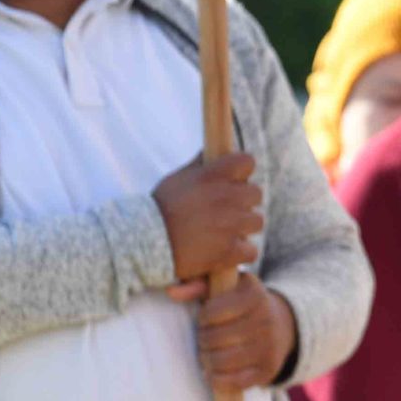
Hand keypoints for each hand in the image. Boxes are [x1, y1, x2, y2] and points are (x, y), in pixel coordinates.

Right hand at [153, 152, 262, 281]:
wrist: (143, 242)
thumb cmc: (160, 207)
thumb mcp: (177, 178)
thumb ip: (199, 164)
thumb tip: (213, 148)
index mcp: (213, 175)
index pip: (247, 161)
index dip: (241, 171)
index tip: (234, 179)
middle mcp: (226, 197)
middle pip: (256, 193)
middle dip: (244, 201)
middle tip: (227, 209)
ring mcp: (230, 225)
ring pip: (256, 222)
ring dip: (244, 227)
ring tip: (225, 231)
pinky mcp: (228, 251)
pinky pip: (251, 250)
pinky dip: (240, 252)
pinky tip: (225, 250)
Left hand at [165, 274, 296, 392]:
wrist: (281, 324)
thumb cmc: (241, 304)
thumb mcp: (225, 287)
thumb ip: (197, 285)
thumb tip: (171, 292)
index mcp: (255, 293)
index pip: (213, 312)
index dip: (203, 318)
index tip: (206, 318)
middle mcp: (266, 319)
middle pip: (215, 339)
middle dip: (203, 340)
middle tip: (205, 338)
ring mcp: (270, 346)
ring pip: (222, 361)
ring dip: (207, 360)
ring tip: (208, 354)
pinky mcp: (269, 369)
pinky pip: (234, 382)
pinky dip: (217, 379)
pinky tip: (214, 372)